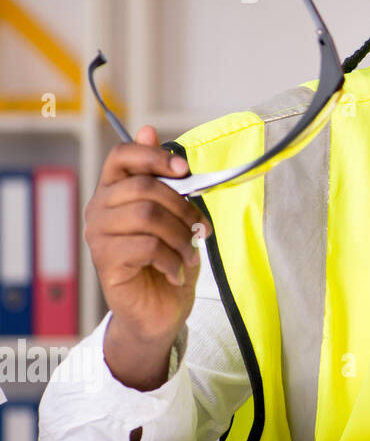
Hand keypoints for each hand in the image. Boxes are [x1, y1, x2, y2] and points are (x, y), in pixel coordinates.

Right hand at [85, 125, 209, 351]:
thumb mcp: (174, 214)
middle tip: (199, 228)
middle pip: (144, 187)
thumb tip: (148, 130)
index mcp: (115, 190)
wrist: (159, 309)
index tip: (185, 171)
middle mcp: (99, 209)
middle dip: (183, 207)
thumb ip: (163, 178)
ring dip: (180, 235)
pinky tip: (176, 271)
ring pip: (148, 216)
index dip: (155, 157)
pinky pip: (147, 246)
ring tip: (189, 252)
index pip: (122, 156)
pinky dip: (172, 258)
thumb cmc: (167, 258)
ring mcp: (98, 235)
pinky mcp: (105, 261)